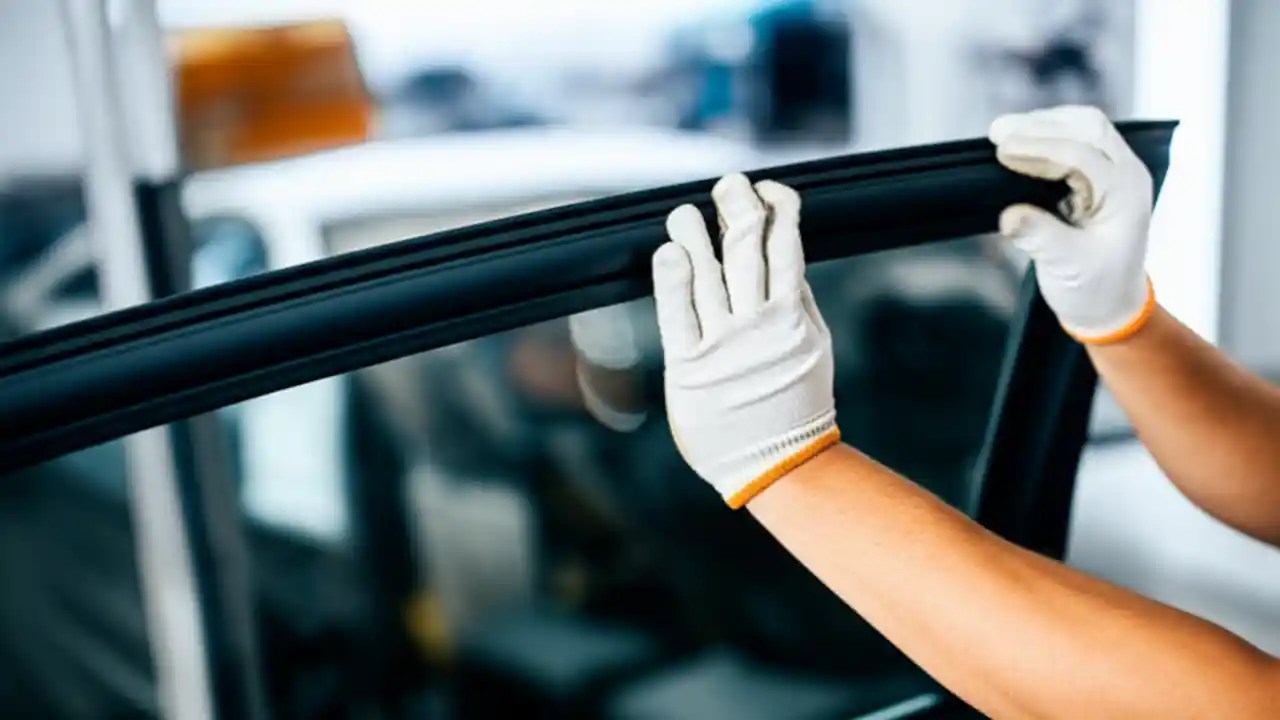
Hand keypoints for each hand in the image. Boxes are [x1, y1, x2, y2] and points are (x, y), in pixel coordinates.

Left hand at [652, 174, 838, 508]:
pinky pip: (678, 316)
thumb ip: (797, 303)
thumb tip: (786, 257)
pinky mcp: (692, 367)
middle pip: (747, 252)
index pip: (786, 248)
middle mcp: (759, 326)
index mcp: (792, 319)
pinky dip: (672, 282)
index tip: (768, 188)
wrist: (780, 465)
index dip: (779, 210)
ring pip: (710, 277)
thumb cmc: (794, 406)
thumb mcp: (812, 348)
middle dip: (738, 210)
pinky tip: (667, 253)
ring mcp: (724, 345)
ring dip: (697, 238)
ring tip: (684, 212)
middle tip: (727, 184)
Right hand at [989, 105, 1155, 342]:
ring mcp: (1115, 170)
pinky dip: (1048, 133)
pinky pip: (1078, 138)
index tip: (1002, 151)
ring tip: (1004, 131)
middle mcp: (1126, 174)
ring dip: (1044, 123)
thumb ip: (1040, 237)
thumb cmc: (1095, 287)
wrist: (1110, 304)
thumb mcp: (1067, 267)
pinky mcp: (1098, 174)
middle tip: (998, 132)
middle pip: (1088, 127)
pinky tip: (1022, 139)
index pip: (1082, 156)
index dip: (1040, 149)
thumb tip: (1009, 215)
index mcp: (1125, 194)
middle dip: (1041, 125)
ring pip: (1084, 126)